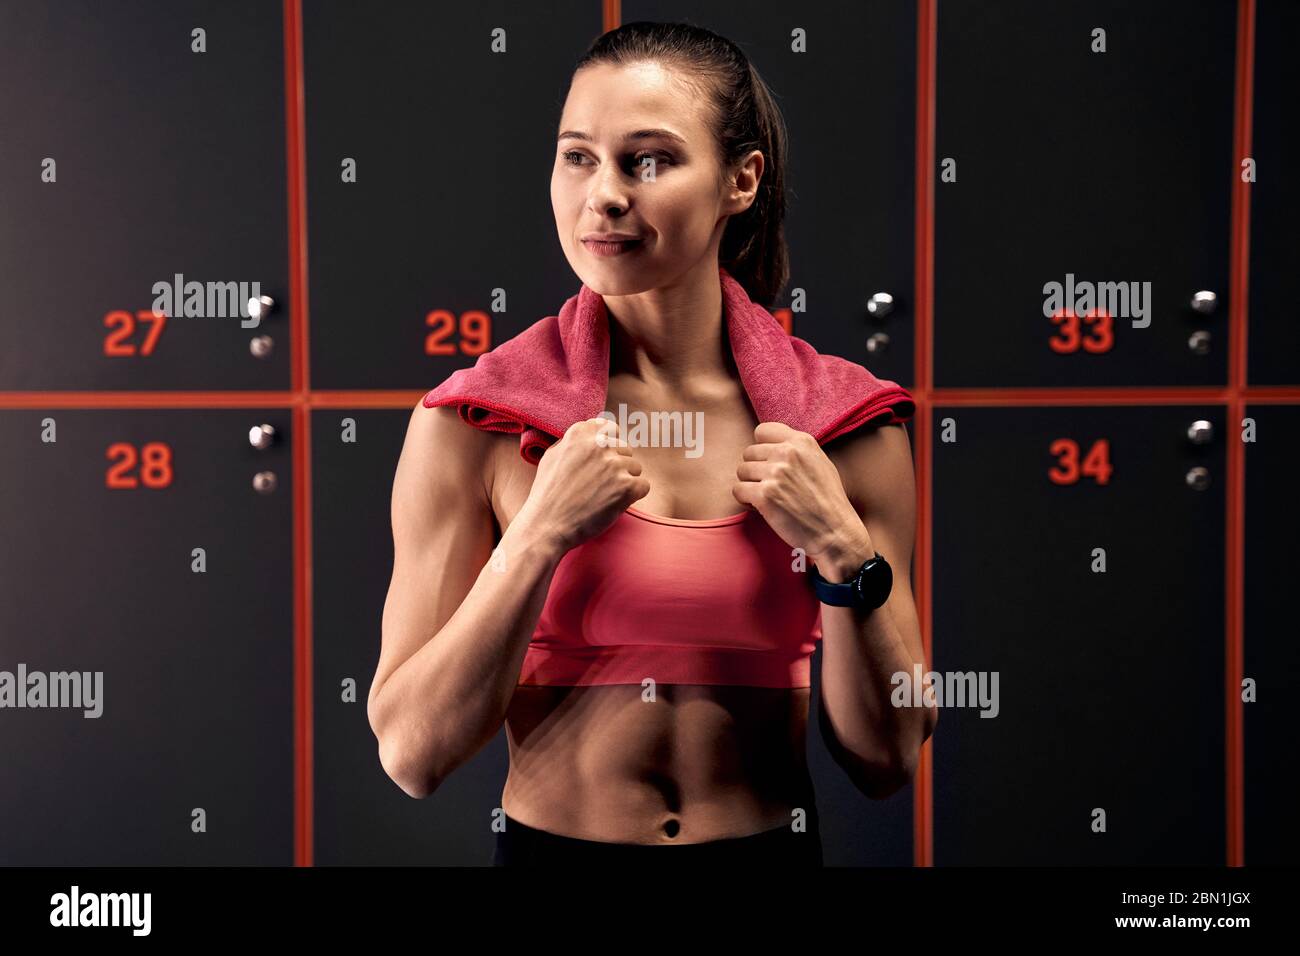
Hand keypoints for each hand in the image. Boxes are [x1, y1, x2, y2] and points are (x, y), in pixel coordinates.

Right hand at [515, 418, 649, 552]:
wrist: (546, 526)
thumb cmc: (548, 495)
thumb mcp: (553, 457)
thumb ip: (573, 442)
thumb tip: (591, 430)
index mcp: (580, 434)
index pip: (609, 428)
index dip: (608, 447)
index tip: (602, 462)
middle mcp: (598, 445)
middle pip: (625, 449)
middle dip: (617, 466)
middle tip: (599, 485)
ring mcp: (613, 465)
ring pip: (635, 468)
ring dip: (624, 482)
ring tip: (603, 496)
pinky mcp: (626, 486)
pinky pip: (643, 486)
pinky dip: (633, 496)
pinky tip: (615, 504)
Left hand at [732, 422, 872, 579]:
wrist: (834, 531)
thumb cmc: (828, 501)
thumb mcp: (821, 463)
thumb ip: (797, 450)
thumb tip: (772, 445)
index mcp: (802, 441)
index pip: (762, 431)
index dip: (762, 448)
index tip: (768, 462)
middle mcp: (787, 453)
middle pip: (749, 453)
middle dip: (755, 470)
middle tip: (770, 486)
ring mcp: (775, 473)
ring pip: (741, 471)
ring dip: (750, 485)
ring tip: (768, 497)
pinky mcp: (764, 495)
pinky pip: (738, 490)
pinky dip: (746, 500)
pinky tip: (762, 507)